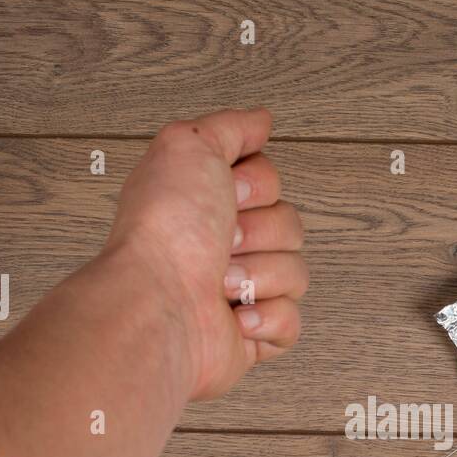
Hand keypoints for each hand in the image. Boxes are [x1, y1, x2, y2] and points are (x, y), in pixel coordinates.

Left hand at [104, 108, 306, 400]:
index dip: (258, 187)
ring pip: (297, 274)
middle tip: (222, 242)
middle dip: (261, 233)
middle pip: (291, 225)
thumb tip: (261, 120)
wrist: (160, 305)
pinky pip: (292, 322)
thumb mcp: (188, 146)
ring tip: (220, 283)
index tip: (228, 194)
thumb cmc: (166, 232)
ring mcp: (241, 293)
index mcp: (210, 203)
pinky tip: (232, 316)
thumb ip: (229, 127)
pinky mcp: (252, 337)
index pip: (273, 183)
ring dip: (259, 275)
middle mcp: (225, 246)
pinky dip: (265, 319)